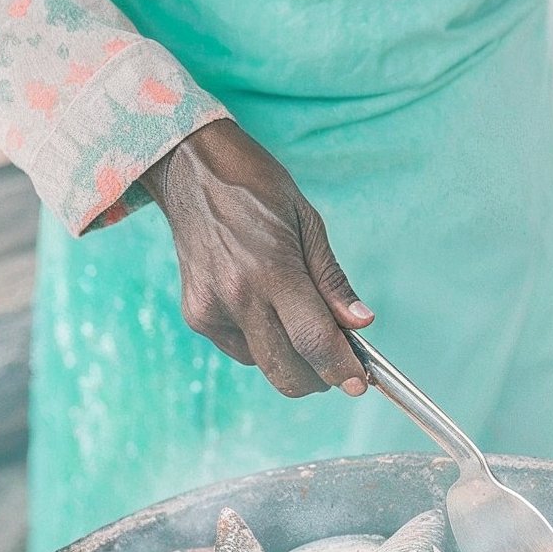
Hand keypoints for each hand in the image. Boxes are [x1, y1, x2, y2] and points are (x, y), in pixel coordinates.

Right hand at [144, 119, 372, 399]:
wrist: (191, 170)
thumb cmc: (256, 188)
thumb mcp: (308, 222)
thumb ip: (332, 280)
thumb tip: (361, 324)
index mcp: (272, 269)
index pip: (314, 341)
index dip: (342, 368)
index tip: (360, 382)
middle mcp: (237, 296)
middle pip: (287, 371)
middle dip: (319, 378)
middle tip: (339, 363)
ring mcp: (211, 310)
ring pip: (264, 365)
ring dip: (291, 358)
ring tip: (298, 318)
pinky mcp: (196, 316)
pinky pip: (240, 350)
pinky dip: (262, 343)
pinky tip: (265, 308)